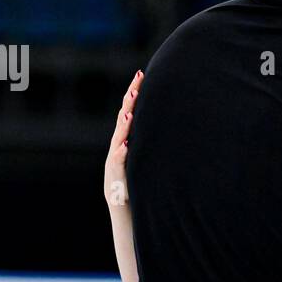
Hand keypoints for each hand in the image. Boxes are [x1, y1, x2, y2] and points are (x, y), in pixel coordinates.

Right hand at [104, 70, 141, 206]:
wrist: (123, 207)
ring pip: (118, 139)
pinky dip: (121, 154)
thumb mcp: (144, 156)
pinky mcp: (115, 175)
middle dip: (129, 102)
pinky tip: (125, 145)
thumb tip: (166, 120)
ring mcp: (115, 160)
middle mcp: (118, 146)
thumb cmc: (137, 181)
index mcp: (125, 139)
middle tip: (136, 84)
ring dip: (124, 125)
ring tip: (129, 112)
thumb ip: (148, 139)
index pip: (129, 111)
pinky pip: (118, 163)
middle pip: (123, 119)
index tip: (140, 74)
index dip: (133, 93)